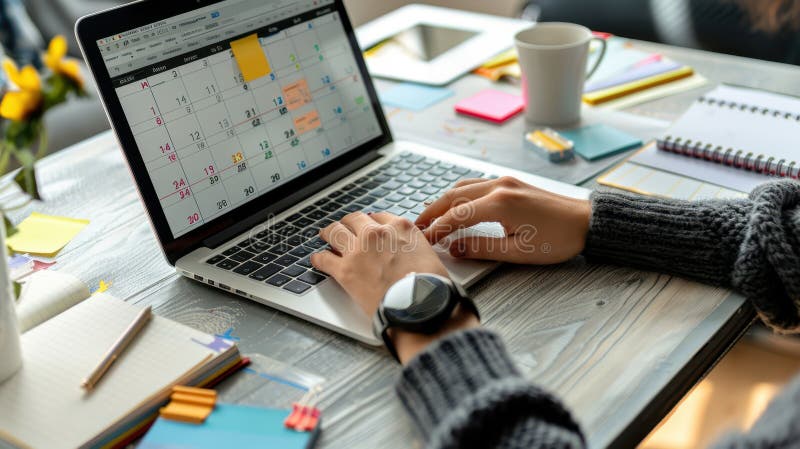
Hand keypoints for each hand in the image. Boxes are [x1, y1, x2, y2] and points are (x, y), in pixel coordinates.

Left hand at [311, 212, 478, 363]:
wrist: (419, 306)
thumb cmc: (430, 286)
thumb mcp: (429, 256)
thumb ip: (414, 248)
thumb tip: (411, 255)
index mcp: (401, 227)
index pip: (379, 216)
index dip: (371, 223)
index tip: (368, 228)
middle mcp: (377, 233)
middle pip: (354, 219)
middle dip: (349, 224)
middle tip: (345, 230)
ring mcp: (358, 250)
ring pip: (334, 231)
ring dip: (329, 234)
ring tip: (326, 237)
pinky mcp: (345, 270)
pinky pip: (323, 258)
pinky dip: (319, 259)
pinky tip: (318, 260)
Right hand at [416, 176, 590, 263]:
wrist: (586, 222)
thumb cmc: (558, 239)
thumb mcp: (518, 252)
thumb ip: (482, 248)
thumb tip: (455, 248)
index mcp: (501, 204)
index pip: (456, 215)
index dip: (436, 229)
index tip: (423, 240)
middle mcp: (500, 187)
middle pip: (453, 197)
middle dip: (432, 212)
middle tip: (416, 227)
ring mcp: (505, 181)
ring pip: (462, 187)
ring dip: (443, 202)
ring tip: (429, 218)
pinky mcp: (510, 183)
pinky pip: (475, 184)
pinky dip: (458, 195)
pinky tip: (453, 205)